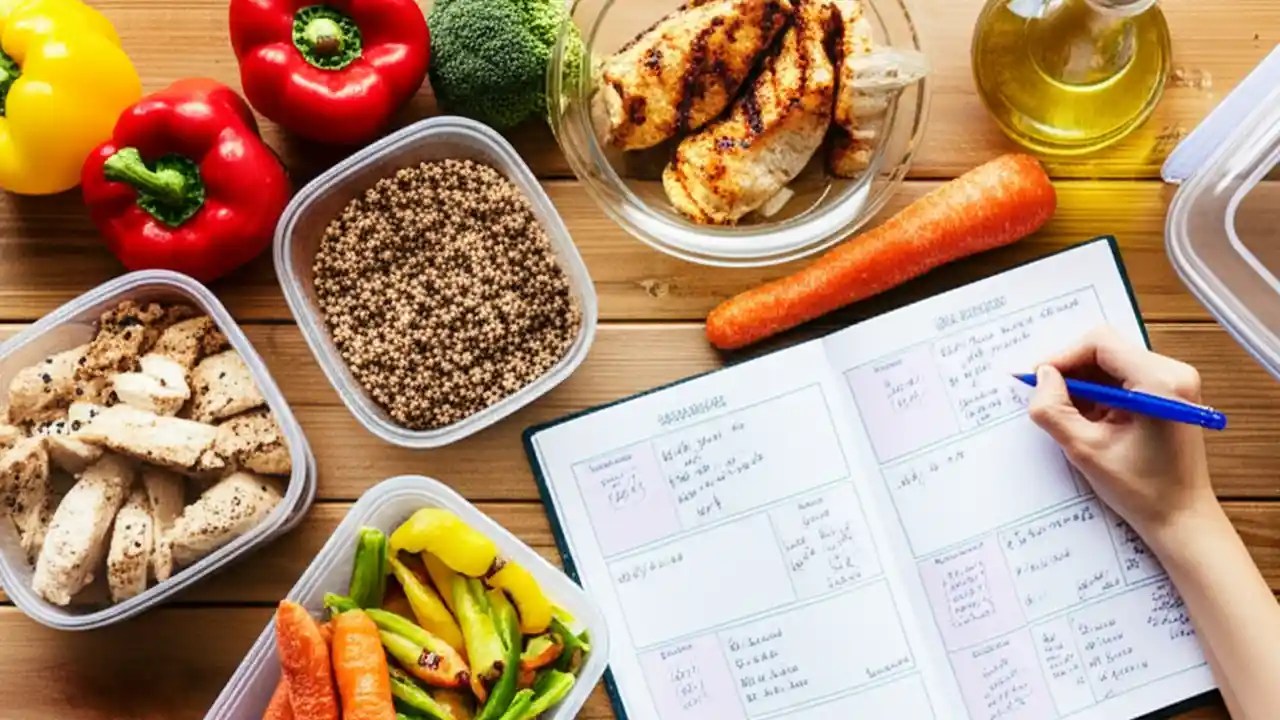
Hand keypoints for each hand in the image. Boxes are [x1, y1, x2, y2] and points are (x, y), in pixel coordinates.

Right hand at [1027, 326, 1218, 549]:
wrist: (1181, 517)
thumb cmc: (1142, 490)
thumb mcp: (1085, 450)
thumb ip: (1054, 409)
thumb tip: (1041, 377)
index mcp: (1160, 382)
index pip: (1099, 343)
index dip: (1062, 357)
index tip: (1038, 380)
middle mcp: (1173, 374)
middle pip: (1105, 349)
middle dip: (1071, 371)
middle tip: (1048, 399)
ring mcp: (1174, 382)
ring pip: (1110, 362)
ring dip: (1083, 383)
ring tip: (1070, 416)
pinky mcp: (1168, 393)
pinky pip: (1122, 376)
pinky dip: (1098, 392)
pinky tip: (1089, 419)